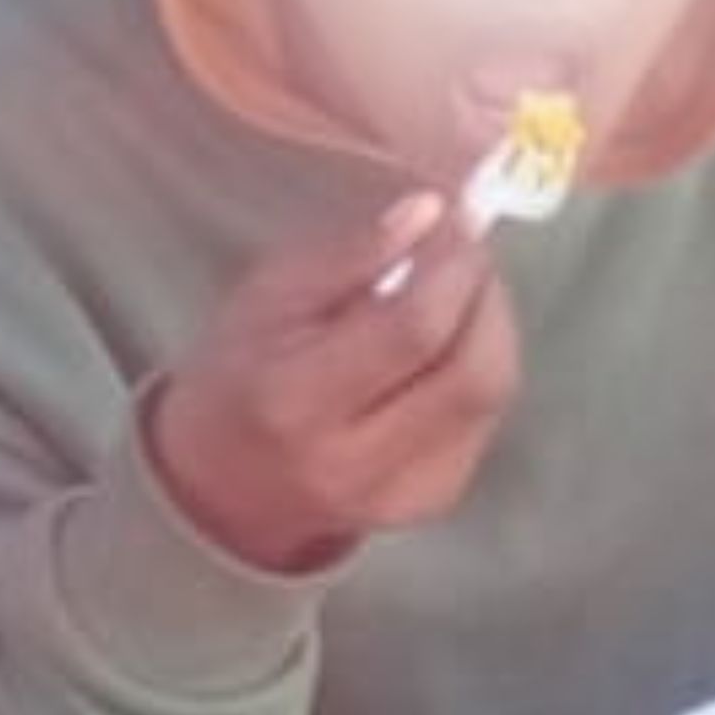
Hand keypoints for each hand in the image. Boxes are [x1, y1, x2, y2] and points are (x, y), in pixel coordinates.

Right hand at [138, 196, 521, 574]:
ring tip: (461, 290)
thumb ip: (350, 254)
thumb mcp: (267, 296)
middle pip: (471, 373)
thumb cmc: (239, 372)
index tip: (455, 222)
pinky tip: (450, 346)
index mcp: (296, 400)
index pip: (412, 331)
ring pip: (489, 396)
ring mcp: (398, 493)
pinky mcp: (429, 501)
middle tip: (469, 254)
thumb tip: (429, 213)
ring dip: (491, 328)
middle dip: (486, 298)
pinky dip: (481, 368)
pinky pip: (484, 421)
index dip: (451, 269)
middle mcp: (353, 460)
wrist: (223, 481)